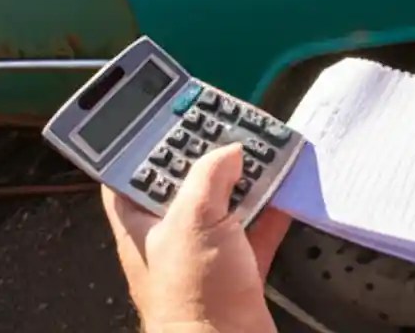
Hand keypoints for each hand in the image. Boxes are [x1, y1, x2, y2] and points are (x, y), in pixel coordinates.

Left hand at [103, 143, 291, 331]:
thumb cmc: (194, 299)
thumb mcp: (193, 220)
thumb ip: (209, 177)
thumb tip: (228, 152)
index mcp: (138, 223)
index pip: (128, 170)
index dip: (145, 141)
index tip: (168, 115)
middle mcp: (167, 238)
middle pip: (183, 182)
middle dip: (207, 155)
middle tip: (229, 125)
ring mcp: (202, 257)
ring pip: (223, 204)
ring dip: (245, 179)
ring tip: (264, 148)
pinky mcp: (236, 274)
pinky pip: (255, 231)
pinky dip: (271, 210)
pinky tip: (286, 189)